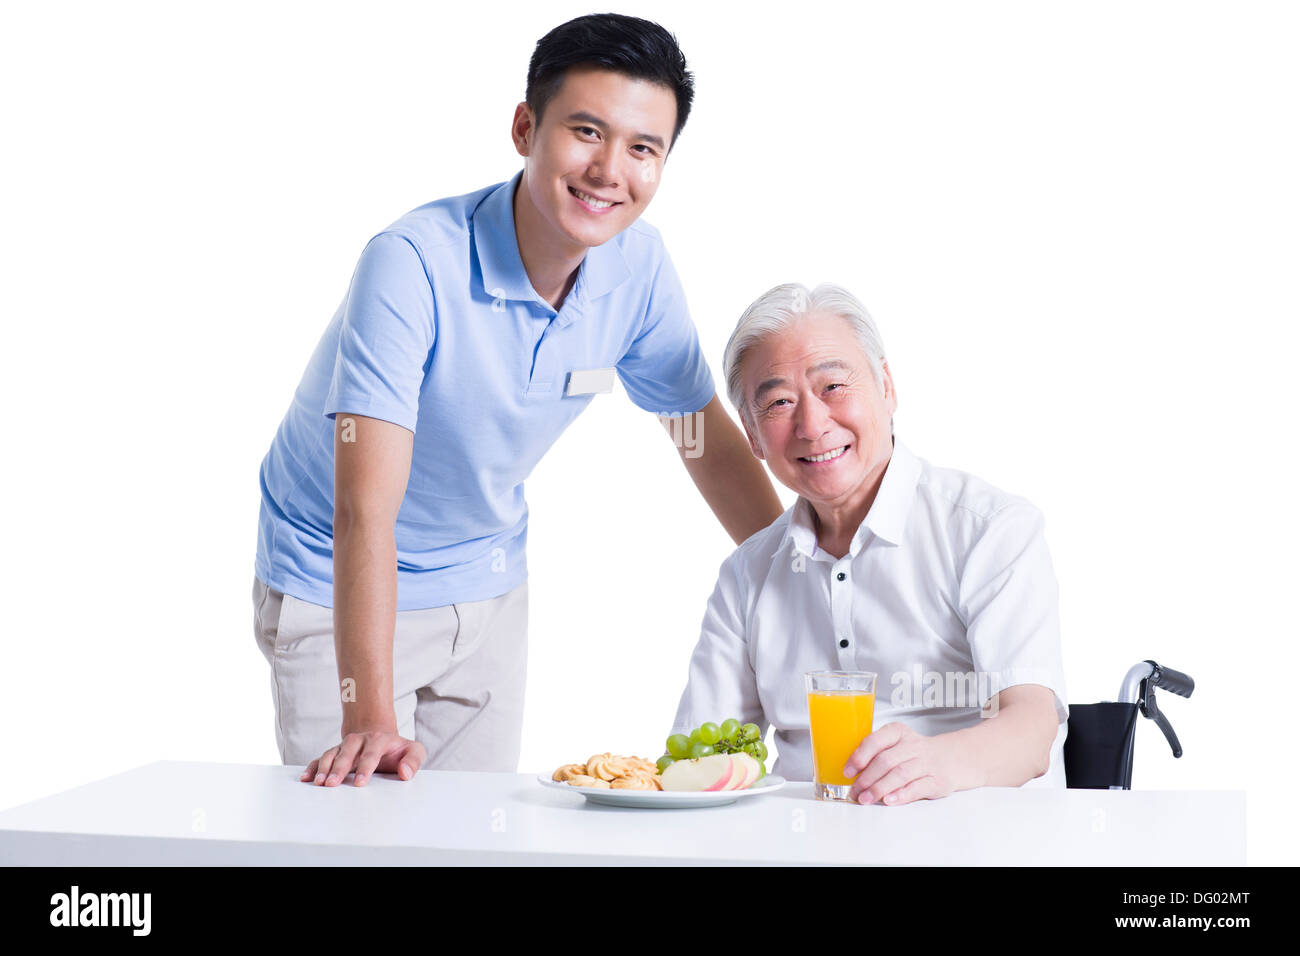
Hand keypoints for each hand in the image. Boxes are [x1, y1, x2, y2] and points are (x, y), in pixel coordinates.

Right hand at [301, 731, 426, 786]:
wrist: (382, 738)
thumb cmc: (398, 750)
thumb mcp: (414, 751)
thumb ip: (414, 761)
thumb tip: (405, 773)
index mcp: (379, 739)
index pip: (371, 753)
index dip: (365, 767)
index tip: (359, 783)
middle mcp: (359, 741)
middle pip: (347, 752)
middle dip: (339, 768)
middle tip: (332, 784)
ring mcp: (345, 746)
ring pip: (332, 754)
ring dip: (324, 768)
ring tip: (318, 783)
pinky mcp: (335, 753)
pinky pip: (321, 759)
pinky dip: (313, 767)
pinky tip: (306, 778)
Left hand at [843, 722, 955, 806]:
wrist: (950, 759)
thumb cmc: (913, 754)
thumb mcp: (895, 745)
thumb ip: (875, 755)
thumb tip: (851, 775)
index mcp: (897, 732)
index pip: (876, 741)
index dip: (860, 756)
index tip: (848, 772)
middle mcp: (913, 745)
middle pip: (886, 761)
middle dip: (866, 778)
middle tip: (855, 792)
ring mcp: (927, 763)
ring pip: (900, 774)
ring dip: (880, 788)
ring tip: (866, 799)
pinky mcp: (937, 780)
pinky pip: (917, 787)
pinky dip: (901, 795)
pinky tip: (889, 801)